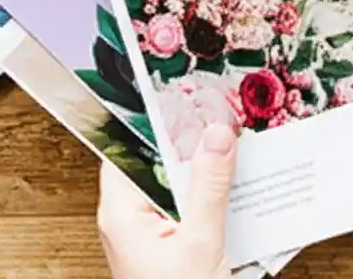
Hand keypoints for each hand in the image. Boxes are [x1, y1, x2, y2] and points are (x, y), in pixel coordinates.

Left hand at [98, 124, 237, 278]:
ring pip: (174, 188)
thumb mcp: (200, 241)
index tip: (186, 107)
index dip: (156, 125)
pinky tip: (231, 197)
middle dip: (189, 149)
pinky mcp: (166, 244)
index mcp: (121, 213)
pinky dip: (207, 201)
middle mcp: (128, 220)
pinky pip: (185, 210)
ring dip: (202, 177)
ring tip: (231, 162)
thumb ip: (209, 187)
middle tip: (219, 132)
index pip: (129, 149)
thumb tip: (216, 137)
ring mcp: (147, 233)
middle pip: (157, 165)